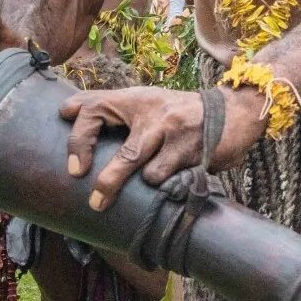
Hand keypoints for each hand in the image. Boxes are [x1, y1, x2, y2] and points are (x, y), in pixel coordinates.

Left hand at [63, 84, 265, 209]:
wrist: (234, 111)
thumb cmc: (179, 112)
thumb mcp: (147, 102)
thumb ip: (112, 108)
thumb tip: (66, 111)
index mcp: (136, 99)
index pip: (95, 109)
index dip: (79, 138)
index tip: (74, 166)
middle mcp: (154, 114)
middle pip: (125, 154)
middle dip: (107, 182)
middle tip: (94, 201)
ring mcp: (175, 134)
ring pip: (148, 172)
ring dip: (138, 185)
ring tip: (127, 191)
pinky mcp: (193, 152)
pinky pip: (169, 178)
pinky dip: (163, 184)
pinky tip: (169, 179)